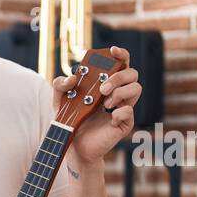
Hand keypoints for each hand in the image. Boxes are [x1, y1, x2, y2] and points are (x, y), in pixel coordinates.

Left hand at [52, 45, 141, 166]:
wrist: (72, 145)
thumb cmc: (70, 120)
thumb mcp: (59, 101)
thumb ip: (60, 86)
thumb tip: (71, 78)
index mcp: (106, 83)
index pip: (121, 63)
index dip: (121, 54)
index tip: (112, 51)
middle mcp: (118, 93)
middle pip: (132, 73)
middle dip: (118, 77)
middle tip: (102, 89)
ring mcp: (123, 107)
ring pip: (136, 88)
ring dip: (120, 93)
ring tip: (104, 104)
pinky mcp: (124, 123)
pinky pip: (129, 111)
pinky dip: (119, 112)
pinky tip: (109, 118)